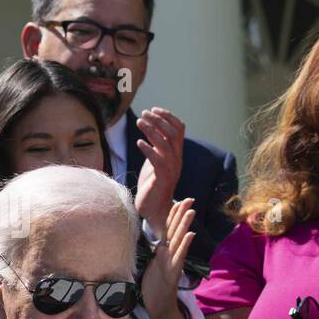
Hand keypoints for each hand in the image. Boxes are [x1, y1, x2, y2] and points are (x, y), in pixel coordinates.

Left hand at [134, 108, 185, 230]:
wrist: (155, 209)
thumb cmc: (152, 184)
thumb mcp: (156, 160)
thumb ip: (157, 146)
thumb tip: (151, 127)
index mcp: (176, 153)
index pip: (179, 129)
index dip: (168, 117)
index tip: (154, 110)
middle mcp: (177, 159)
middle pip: (173, 133)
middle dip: (158, 120)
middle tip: (144, 114)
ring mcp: (171, 169)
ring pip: (165, 144)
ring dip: (151, 130)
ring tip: (139, 122)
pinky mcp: (162, 178)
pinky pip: (158, 160)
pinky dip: (148, 149)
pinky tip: (139, 143)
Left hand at [141, 197, 195, 318]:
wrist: (159, 306)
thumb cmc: (154, 286)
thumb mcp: (153, 266)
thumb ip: (157, 254)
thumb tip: (158, 243)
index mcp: (164, 252)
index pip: (168, 229)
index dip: (172, 215)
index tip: (177, 200)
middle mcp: (170, 254)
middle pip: (175, 230)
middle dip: (181, 214)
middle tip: (188, 198)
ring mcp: (173, 262)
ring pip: (179, 240)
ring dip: (184, 225)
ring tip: (191, 211)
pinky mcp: (173, 272)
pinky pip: (179, 256)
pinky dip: (184, 245)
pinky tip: (190, 235)